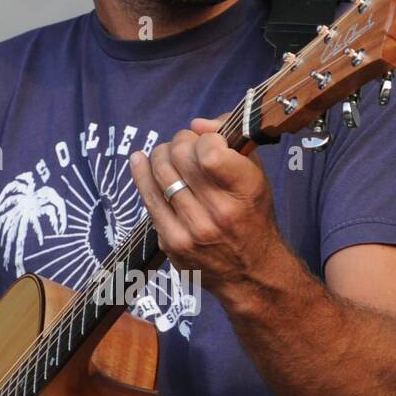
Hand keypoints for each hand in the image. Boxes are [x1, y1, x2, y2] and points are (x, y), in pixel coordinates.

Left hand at [128, 112, 280, 296]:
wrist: (250, 271)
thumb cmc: (252, 216)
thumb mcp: (255, 176)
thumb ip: (232, 142)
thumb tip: (196, 124)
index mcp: (245, 190)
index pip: (209, 151)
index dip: (204, 138)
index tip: (208, 142)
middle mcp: (220, 211)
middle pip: (180, 156)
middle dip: (180, 142)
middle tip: (185, 146)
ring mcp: (193, 229)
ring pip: (161, 173)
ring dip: (161, 155)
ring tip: (168, 155)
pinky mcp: (173, 241)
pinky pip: (148, 198)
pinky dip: (141, 174)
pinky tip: (140, 161)